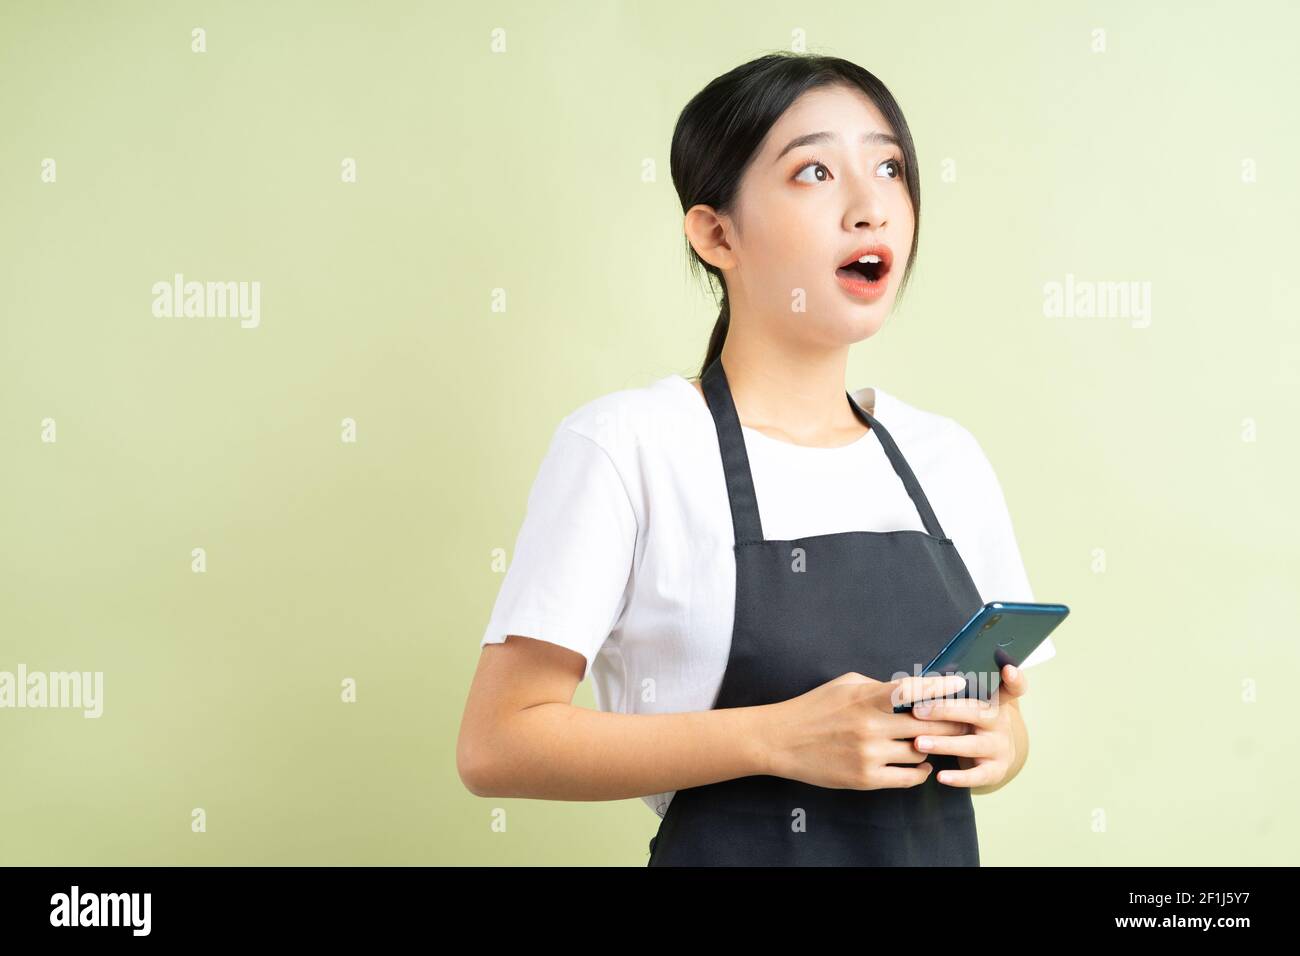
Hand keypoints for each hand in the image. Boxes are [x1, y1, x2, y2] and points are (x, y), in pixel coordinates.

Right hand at [762, 672, 973, 790]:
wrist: (782, 740)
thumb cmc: (814, 707)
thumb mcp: (844, 684)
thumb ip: (877, 686)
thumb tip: (909, 690)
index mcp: (866, 698)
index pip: (914, 691)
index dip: (941, 688)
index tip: (961, 687)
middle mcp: (871, 727)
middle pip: (927, 725)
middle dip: (950, 722)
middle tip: (965, 721)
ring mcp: (869, 755)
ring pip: (920, 751)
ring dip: (932, 747)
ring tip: (940, 744)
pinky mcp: (865, 778)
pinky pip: (907, 778)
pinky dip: (920, 772)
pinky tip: (923, 766)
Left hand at [910, 664, 1027, 788]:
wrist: (991, 755)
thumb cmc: (968, 721)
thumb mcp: (968, 704)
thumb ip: (953, 692)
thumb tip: (916, 681)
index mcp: (995, 700)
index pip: (1011, 687)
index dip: (1014, 679)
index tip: (1008, 670)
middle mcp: (1000, 722)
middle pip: (976, 713)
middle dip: (945, 711)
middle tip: (918, 711)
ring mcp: (1000, 747)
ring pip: (972, 744)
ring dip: (943, 743)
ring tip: (918, 743)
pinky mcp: (996, 770)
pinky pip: (977, 775)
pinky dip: (958, 777)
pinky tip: (940, 776)